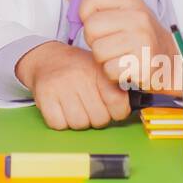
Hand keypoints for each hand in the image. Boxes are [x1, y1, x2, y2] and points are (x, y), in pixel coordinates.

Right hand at [15, 41, 130, 129]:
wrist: (46, 58)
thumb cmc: (78, 69)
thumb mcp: (101, 70)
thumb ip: (118, 87)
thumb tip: (138, 105)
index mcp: (99, 70)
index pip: (118, 102)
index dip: (118, 111)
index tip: (113, 108)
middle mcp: (80, 76)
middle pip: (99, 118)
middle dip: (96, 117)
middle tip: (89, 106)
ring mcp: (60, 86)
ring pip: (79, 124)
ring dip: (78, 121)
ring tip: (75, 107)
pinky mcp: (44, 95)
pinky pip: (58, 124)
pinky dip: (60, 122)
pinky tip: (61, 109)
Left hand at [74, 0, 179, 91]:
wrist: (171, 63)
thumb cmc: (141, 37)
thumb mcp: (122, 13)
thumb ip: (94, 2)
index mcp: (131, 2)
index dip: (84, 10)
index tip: (92, 19)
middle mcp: (138, 18)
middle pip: (91, 26)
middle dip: (94, 39)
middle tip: (109, 43)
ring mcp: (143, 41)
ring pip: (98, 50)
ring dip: (103, 59)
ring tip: (118, 56)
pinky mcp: (143, 65)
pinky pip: (109, 70)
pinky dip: (113, 73)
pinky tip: (125, 68)